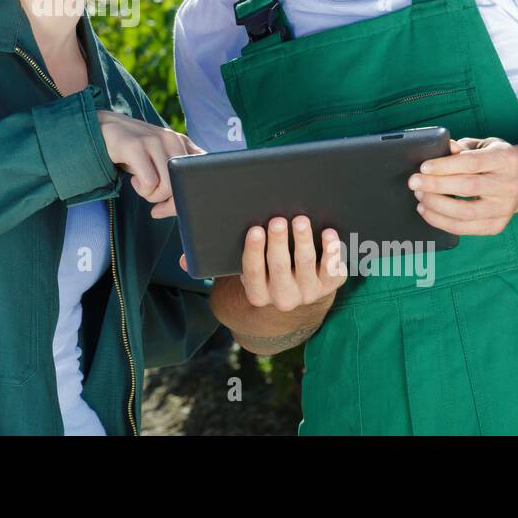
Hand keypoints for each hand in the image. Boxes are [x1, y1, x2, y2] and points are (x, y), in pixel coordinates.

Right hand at [96, 111, 202, 218]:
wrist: (103, 129)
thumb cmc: (135, 153)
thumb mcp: (160, 159)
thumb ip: (176, 175)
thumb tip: (183, 207)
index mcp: (182, 143)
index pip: (200, 173)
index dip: (190, 195)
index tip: (173, 205)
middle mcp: (172, 139)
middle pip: (184, 185)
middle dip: (170, 203)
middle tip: (156, 205)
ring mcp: (154, 141)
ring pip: (167, 186)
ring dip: (153, 195)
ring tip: (143, 186)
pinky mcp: (136, 146)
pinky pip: (149, 182)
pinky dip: (142, 189)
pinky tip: (134, 179)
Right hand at [181, 214, 346, 312]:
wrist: (295, 294)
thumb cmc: (262, 270)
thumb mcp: (238, 270)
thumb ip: (215, 261)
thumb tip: (184, 259)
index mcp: (257, 294)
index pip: (252, 273)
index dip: (254, 251)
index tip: (254, 229)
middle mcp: (282, 298)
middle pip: (279, 267)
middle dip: (279, 242)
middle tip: (278, 219)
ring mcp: (308, 293)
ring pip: (305, 265)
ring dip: (303, 240)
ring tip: (300, 219)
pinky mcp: (330, 285)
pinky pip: (333, 270)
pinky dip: (332, 250)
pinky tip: (328, 232)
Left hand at [408, 136, 517, 235]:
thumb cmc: (492, 161)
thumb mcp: (482, 146)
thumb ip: (461, 148)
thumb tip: (442, 148)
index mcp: (505, 159)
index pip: (472, 163)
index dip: (445, 166)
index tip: (423, 167)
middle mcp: (509, 185)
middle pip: (468, 187)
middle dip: (436, 185)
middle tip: (414, 182)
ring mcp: (505, 208)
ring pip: (466, 212)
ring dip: (436, 205)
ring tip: (420, 196)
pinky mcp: (497, 226)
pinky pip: (465, 228)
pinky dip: (441, 221)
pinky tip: (427, 211)